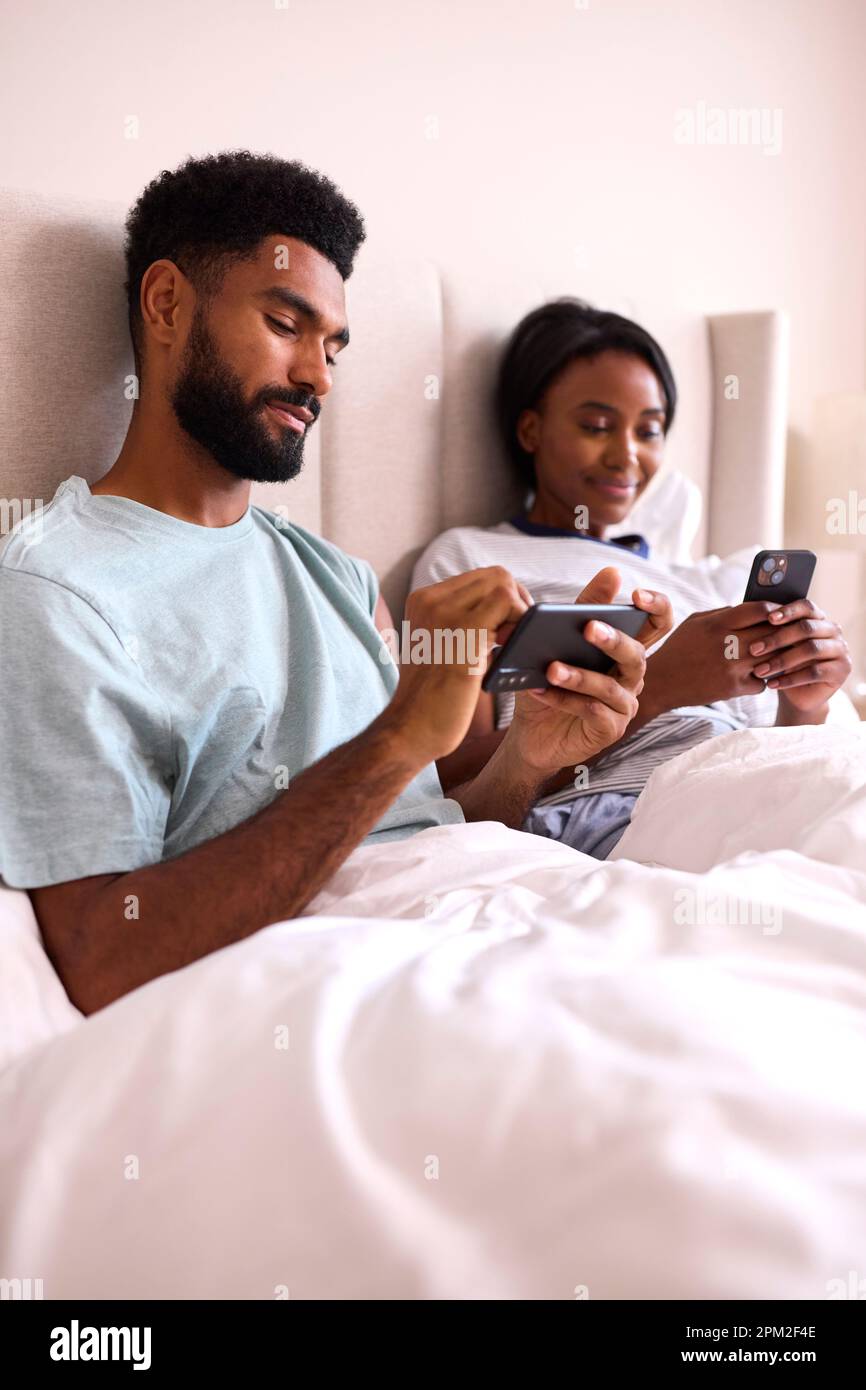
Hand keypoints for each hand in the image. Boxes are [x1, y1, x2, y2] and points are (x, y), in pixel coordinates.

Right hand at [383, 566, 531, 762]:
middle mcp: (430, 599)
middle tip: (518, 635)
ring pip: (502, 583)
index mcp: (422, 600)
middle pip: (495, 575)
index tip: (509, 626)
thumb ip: (462, 622)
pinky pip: (507, 602)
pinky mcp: (465, 629)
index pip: (479, 578)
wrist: (412, 728)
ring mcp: (445, 611)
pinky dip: (520, 622)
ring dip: (520, 612)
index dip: (504, 597)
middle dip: (517, 601)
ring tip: (512, 642)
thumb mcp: (441, 648)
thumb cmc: (433, 698)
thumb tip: (507, 608)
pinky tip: (511, 648)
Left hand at [504, 566, 672, 774]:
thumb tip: (613, 572)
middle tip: (589, 628)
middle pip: (636, 655)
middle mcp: (631, 677)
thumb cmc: (550, 682)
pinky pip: (595, 713)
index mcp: (625, 649)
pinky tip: (544, 693)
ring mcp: (624, 705)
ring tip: (551, 668)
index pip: (658, 624)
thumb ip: (585, 608)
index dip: (657, 607)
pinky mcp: (609, 730)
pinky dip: (568, 702)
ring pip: (610, 687)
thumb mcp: (560, 642)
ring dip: (580, 676)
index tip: (636, 595)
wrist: (531, 732)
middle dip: (614, 640)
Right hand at [642, 600, 789, 712]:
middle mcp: (726, 644)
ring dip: (776, 657)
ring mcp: (732, 667)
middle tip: (788, 634)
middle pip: (771, 633)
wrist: (661, 682)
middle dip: (781, 633)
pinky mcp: (733, 688)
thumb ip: (724, 613)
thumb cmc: (679, 648)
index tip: (781, 613)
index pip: (759, 609)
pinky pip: (763, 682)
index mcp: (717, 623)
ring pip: (772, 658)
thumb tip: (754, 609)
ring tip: (776, 655)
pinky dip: (763, 680)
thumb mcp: (696, 622)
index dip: (776, 610)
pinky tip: (756, 675)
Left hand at [747, 598, 851, 716]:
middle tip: (754, 649)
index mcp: (819, 618)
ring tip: (760, 671)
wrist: (799, 694)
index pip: (806, 607)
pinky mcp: (841, 670)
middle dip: (777, 639)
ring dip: (781, 661)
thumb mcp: (779, 646)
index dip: (788, 611)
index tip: (768, 618)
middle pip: (806, 629)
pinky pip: (814, 672)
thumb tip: (757, 618)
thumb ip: (775, 632)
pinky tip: (772, 684)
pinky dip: (790, 679)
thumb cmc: (786, 664)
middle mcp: (833, 631)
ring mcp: (841, 650)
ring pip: (810, 650)